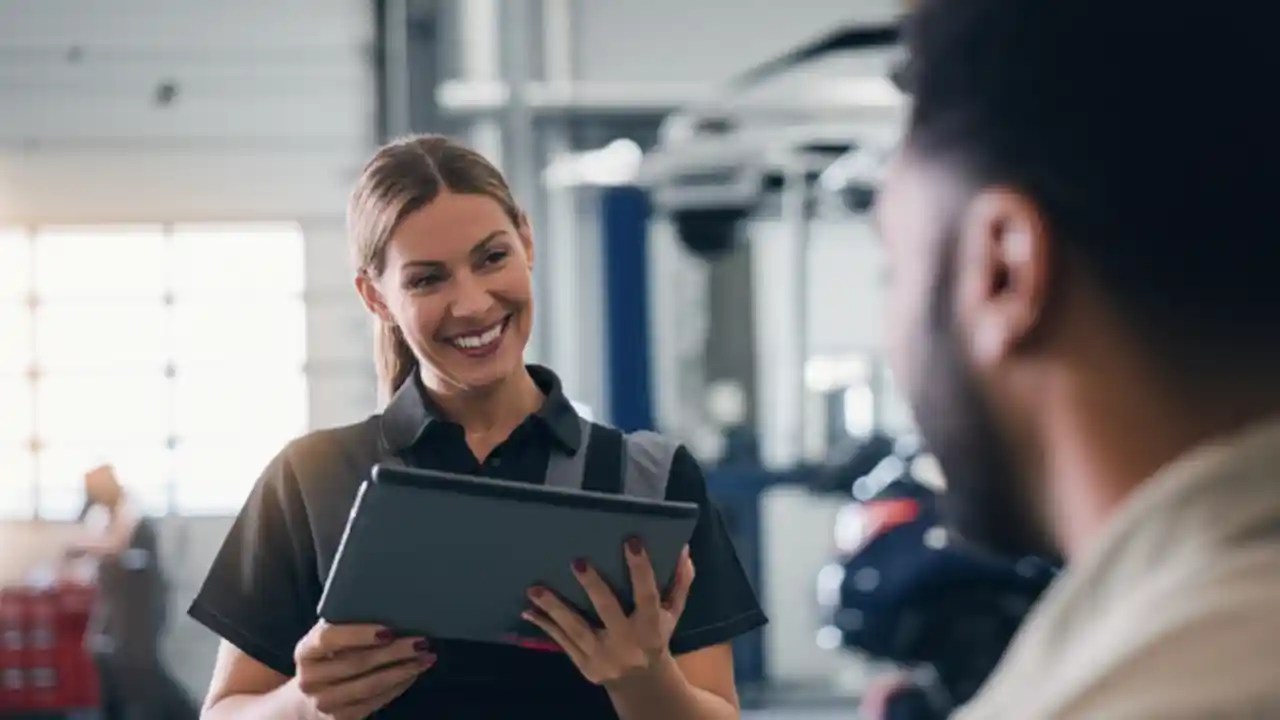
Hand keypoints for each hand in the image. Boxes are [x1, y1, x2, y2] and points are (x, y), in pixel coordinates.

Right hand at [293, 621, 435, 719]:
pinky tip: (414, 672)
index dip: (359, 634)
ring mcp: (324, 703)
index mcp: (305, 651)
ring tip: (426, 657)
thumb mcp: (331, 639)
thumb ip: (349, 624)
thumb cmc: (330, 656)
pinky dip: (399, 684)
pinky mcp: (342, 718)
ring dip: (404, 670)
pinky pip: (377, 700)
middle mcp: (310, 680)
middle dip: (394, 651)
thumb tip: (392, 608)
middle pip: (357, 663)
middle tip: (421, 641)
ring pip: (371, 685)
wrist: (311, 697)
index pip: (328, 638)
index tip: (389, 630)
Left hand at [523, 540, 695, 687]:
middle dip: (593, 587)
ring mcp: (602, 655)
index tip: (631, 541)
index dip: (640, 569)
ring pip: (576, 629)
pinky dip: (544, 626)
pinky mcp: (584, 665)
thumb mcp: (672, 613)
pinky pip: (562, 642)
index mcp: (651, 626)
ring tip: (535, 588)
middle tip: (577, 562)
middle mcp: (627, 641)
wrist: (641, 681)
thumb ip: (679, 583)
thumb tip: (683, 549)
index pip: (647, 594)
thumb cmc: (656, 636)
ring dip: (554, 608)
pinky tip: (528, 609)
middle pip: (608, 611)